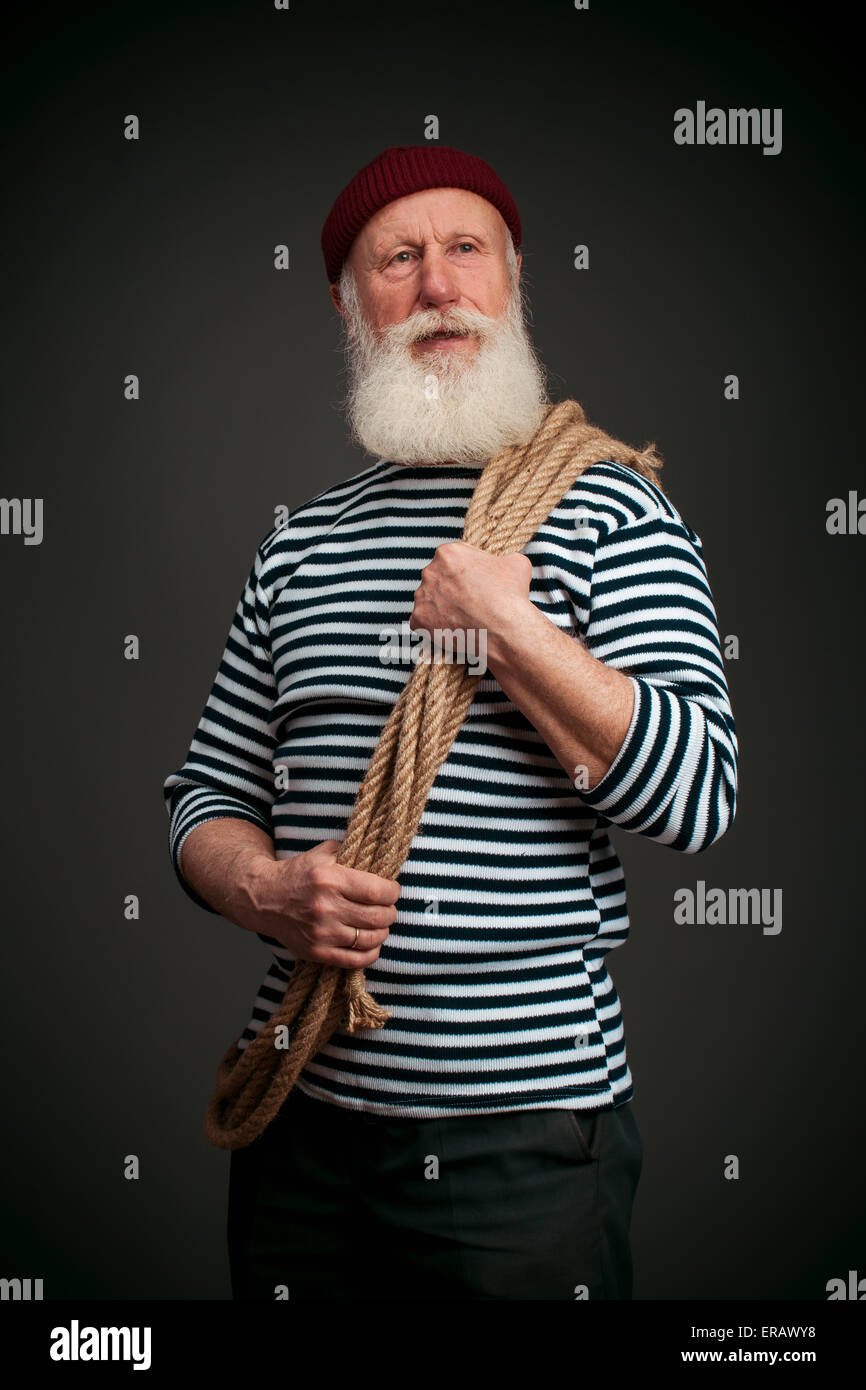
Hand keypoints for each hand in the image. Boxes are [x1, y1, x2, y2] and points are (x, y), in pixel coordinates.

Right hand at [232, 840, 399, 967]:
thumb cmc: (297, 874)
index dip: (392, 892)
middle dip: (390, 912)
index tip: (392, 890)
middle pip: (377, 917)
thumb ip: (351, 853)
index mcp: (330, 880)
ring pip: (370, 939)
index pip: (377, 891)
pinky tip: (371, 943)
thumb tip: (381, 862)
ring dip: (382, 931)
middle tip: (388, 907)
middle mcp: (326, 908)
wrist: (264, 899)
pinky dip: (371, 953)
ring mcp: (321, 933)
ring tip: (380, 924)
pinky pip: (354, 960)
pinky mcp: (316, 952)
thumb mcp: (322, 854)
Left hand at [409, 541, 532, 637]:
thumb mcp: (516, 562)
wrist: (504, 630)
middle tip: (467, 602)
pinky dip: (433, 627)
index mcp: (448, 553)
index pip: (451, 560)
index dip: (464, 572)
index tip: (473, 583)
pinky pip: (422, 623)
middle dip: (449, 589)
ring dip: (440, 608)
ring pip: (428, 601)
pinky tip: (451, 630)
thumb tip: (505, 561)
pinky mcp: (419, 621)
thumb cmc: (510, 595)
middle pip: (437, 579)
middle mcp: (429, 572)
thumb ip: (503, 558)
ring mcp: (422, 597)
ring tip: (461, 618)